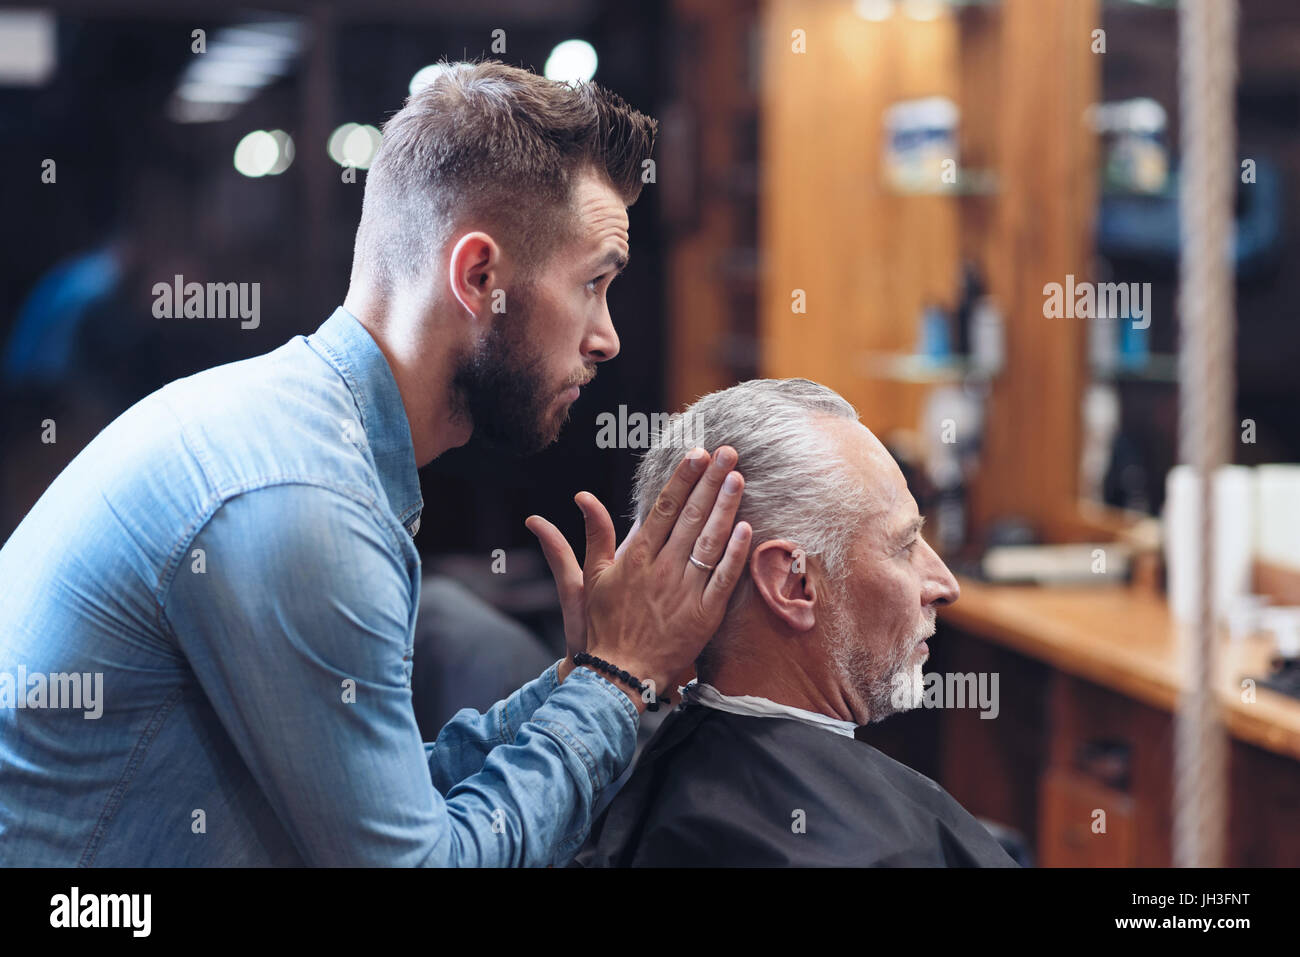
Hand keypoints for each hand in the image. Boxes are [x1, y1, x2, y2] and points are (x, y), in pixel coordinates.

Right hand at [527, 447, 751, 708]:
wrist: (618, 674)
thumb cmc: (602, 625)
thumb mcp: (588, 578)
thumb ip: (591, 535)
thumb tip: (581, 496)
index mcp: (635, 558)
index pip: (663, 508)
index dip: (682, 479)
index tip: (697, 453)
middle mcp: (662, 570)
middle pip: (692, 517)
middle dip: (711, 481)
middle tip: (728, 452)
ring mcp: (686, 592)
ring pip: (711, 542)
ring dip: (726, 508)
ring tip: (738, 478)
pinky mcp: (704, 615)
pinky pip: (724, 579)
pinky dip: (735, 553)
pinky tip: (746, 528)